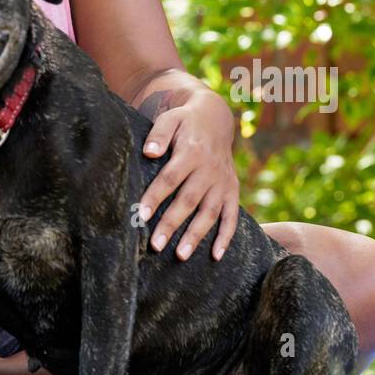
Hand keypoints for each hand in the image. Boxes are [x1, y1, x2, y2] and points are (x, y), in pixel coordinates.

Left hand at [136, 75, 238, 261]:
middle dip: (172, 224)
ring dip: (196, 235)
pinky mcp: (232, 190)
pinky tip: (216, 256)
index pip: (170, 178)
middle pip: (188, 200)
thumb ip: (159, 134)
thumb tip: (149, 152)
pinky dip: (226, 236)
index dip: (156, 197)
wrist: (215, 118)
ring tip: (181, 256)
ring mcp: (223, 182)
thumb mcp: (171, 119)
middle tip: (156, 246)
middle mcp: (209, 169)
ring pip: (210, 212)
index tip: (142, 215)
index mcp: (191, 152)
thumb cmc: (184, 121)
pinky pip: (232, 216)